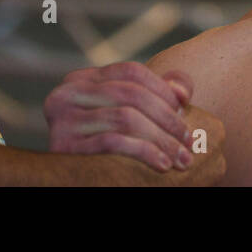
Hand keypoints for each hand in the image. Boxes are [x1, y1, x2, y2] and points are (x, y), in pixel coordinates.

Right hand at [44, 62, 223, 183]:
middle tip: (190, 141)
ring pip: (124, 118)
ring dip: (161, 139)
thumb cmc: (115, 144)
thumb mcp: (135, 113)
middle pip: (129, 94)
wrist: (78, 179)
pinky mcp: (63, 147)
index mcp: (82, 79)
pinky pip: (111, 142)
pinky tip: (162, 164)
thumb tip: (182, 93)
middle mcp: (66, 94)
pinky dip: (143, 151)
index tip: (186, 110)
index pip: (130, 72)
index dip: (163, 88)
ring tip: (182, 158)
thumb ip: (163, 92)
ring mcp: (61, 119)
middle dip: (166, 117)